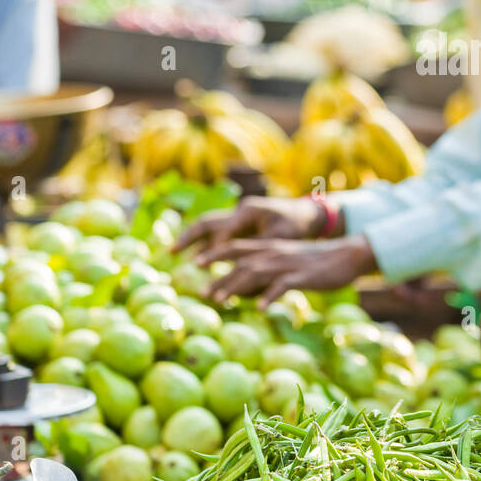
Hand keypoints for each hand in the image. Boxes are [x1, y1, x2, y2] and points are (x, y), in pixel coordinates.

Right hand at [171, 195, 326, 253]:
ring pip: (208, 227)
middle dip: (188, 236)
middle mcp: (239, 211)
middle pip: (207, 222)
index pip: (224, 231)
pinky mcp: (240, 224)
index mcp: (248, 211)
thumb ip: (260, 251)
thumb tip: (244, 270)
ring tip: (174, 252)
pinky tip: (198, 258)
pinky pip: (217, 234)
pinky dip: (206, 244)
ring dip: (193, 240)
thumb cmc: (297, 226)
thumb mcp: (282, 238)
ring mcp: (238, 216)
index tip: (202, 266)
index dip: (214, 250)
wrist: (308, 214)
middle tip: (171, 251)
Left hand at [196, 234, 376, 306]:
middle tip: (201, 293)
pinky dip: (270, 296)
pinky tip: (261, 309)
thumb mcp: (288, 261)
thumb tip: (248, 288)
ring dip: (236, 286)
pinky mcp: (303, 276)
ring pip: (256, 272)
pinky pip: (283, 285)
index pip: (235, 246)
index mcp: (270, 247)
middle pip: (241, 261)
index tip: (194, 262)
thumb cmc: (315, 262)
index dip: (214, 253)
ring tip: (220, 301)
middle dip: (219, 276)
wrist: (346, 255)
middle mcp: (274, 252)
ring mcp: (288, 264)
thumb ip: (268, 270)